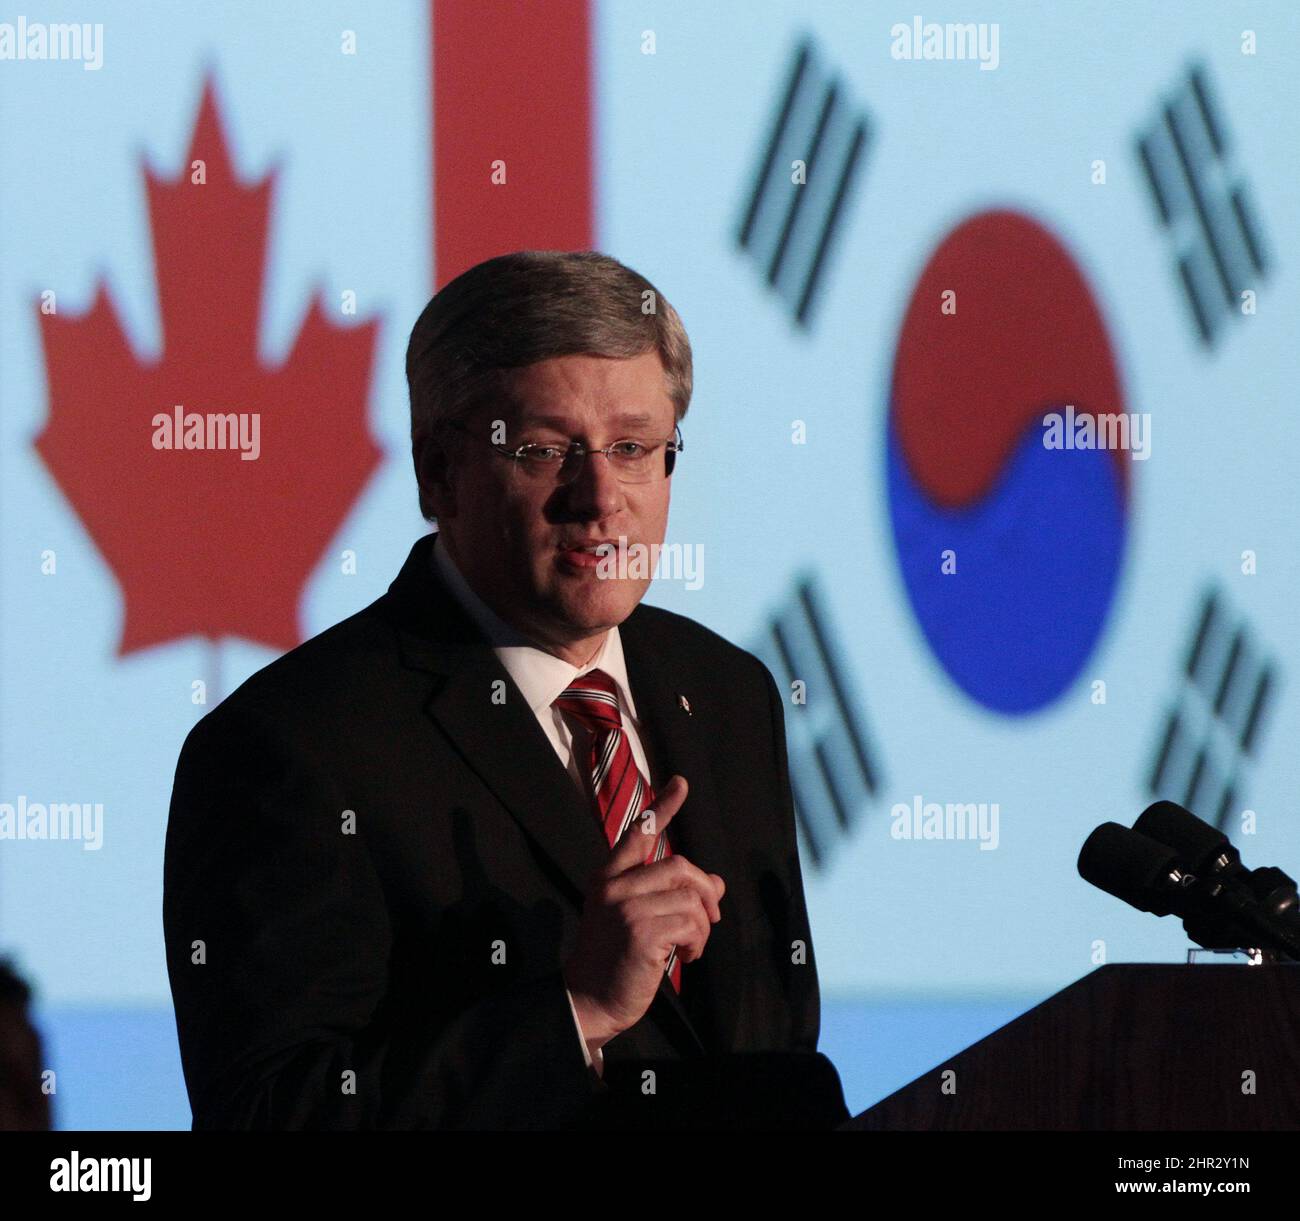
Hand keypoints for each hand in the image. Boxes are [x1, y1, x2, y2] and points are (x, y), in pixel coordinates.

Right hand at [563, 775, 725, 1050]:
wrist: (589, 1000)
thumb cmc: (616, 959)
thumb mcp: (636, 918)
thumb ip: (668, 895)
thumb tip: (717, 884)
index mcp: (607, 878)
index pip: (637, 833)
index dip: (662, 808)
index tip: (681, 783)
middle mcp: (613, 887)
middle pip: (680, 866)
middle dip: (705, 891)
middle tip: (709, 918)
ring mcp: (626, 908)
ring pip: (691, 897)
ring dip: (702, 925)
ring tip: (690, 946)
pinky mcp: (642, 933)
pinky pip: (691, 923)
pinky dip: (697, 942)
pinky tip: (685, 957)